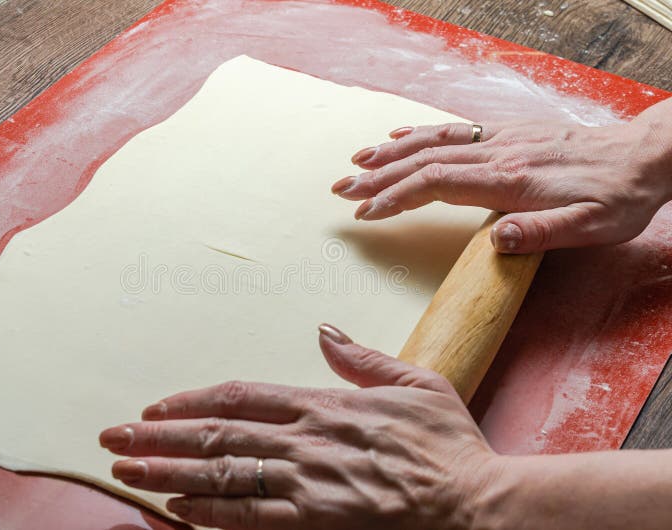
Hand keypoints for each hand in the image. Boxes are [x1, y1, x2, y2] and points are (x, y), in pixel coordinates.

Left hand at [100, 325, 500, 529]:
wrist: (476, 505)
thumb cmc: (448, 445)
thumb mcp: (415, 382)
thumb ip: (362, 358)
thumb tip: (324, 331)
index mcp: (323, 404)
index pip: (239, 396)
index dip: (190, 401)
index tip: (154, 407)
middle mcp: (305, 440)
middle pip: (215, 435)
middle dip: (158, 437)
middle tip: (113, 438)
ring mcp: (307, 484)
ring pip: (221, 475)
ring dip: (168, 473)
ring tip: (125, 472)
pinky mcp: (315, 522)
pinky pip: (250, 518)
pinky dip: (208, 513)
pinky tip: (175, 510)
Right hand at [332, 98, 671, 253]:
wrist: (644, 157)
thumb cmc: (617, 197)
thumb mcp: (591, 227)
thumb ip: (543, 234)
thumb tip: (498, 239)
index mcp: (509, 181)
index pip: (436, 184)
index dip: (396, 197)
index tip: (365, 213)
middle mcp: (497, 154)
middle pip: (423, 161)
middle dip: (377, 177)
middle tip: (341, 190)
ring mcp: (500, 140)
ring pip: (433, 141)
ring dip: (390, 153)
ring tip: (356, 162)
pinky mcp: (506, 134)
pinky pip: (453, 130)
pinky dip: (420, 133)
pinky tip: (400, 137)